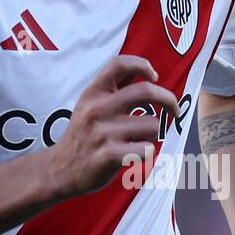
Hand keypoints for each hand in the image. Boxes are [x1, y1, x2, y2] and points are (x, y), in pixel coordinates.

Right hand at [51, 55, 179, 198]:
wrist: (60, 169)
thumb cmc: (83, 135)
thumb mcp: (89, 104)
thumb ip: (113, 88)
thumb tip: (145, 72)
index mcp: (94, 93)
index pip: (120, 64)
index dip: (142, 65)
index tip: (154, 77)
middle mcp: (98, 109)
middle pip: (147, 91)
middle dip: (169, 100)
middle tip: (174, 111)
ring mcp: (103, 133)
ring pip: (153, 125)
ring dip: (152, 135)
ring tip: (137, 141)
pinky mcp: (110, 155)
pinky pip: (147, 149)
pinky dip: (147, 152)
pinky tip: (134, 154)